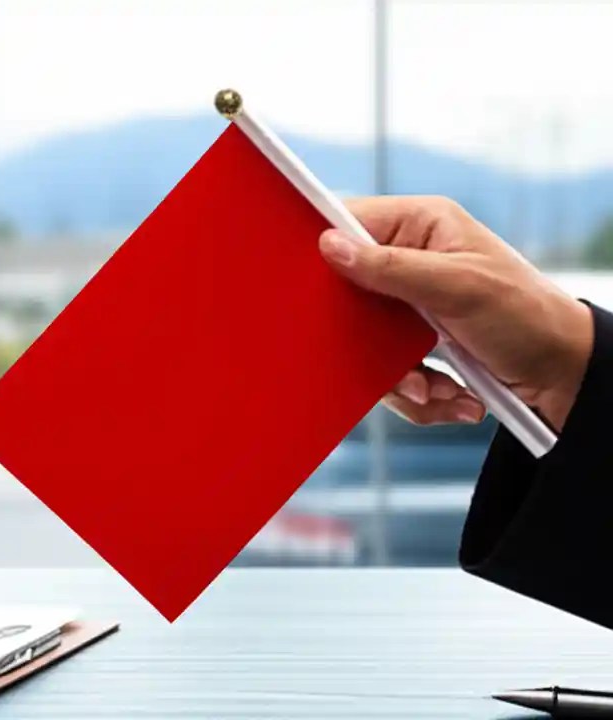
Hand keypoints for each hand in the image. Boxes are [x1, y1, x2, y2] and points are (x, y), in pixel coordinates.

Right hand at [319, 196, 592, 430]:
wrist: (565, 377)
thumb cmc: (528, 318)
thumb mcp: (458, 288)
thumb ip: (391, 267)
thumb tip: (330, 246)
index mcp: (423, 225)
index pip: (352, 223)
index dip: (325, 250)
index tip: (311, 282)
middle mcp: (413, 259)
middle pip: (350, 291)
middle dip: (369, 339)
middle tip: (397, 359)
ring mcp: (412, 302)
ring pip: (364, 340)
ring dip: (398, 376)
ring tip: (435, 389)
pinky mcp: (416, 339)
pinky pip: (386, 368)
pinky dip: (415, 391)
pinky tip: (449, 396)